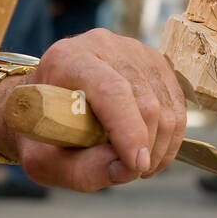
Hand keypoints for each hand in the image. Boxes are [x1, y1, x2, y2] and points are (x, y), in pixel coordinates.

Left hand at [0, 29, 187, 191]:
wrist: (44, 102)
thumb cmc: (40, 131)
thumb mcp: (43, 160)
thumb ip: (81, 170)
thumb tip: (127, 169)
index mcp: (67, 59)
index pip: (111, 90)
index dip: (129, 130)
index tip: (136, 166)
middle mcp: (103, 44)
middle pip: (145, 101)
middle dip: (145, 148)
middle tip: (128, 173)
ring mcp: (133, 49)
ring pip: (166, 105)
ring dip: (159, 147)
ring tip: (136, 165)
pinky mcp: (154, 62)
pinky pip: (176, 104)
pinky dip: (170, 137)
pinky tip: (149, 151)